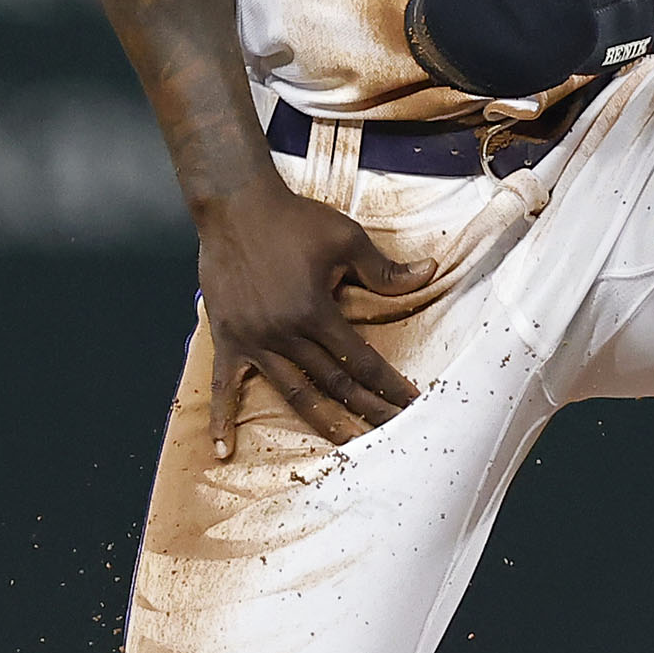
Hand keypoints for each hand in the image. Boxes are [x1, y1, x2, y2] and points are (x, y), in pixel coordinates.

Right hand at [193, 173, 428, 458]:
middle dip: (369, 410)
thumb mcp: (344, 237)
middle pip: (334, 385)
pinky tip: (224, 449)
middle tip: (396, 433)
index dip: (389, 385)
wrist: (234, 203)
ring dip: (322, 423)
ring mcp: (253, 340)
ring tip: (348, 445)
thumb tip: (429, 271)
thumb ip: (383, 268)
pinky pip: (223, 385)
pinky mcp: (227, 338)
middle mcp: (285, 334)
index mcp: (316, 312)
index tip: (413, 403)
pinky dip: (224, 417)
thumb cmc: (292, 218)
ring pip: (293, 393)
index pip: (362, 361)